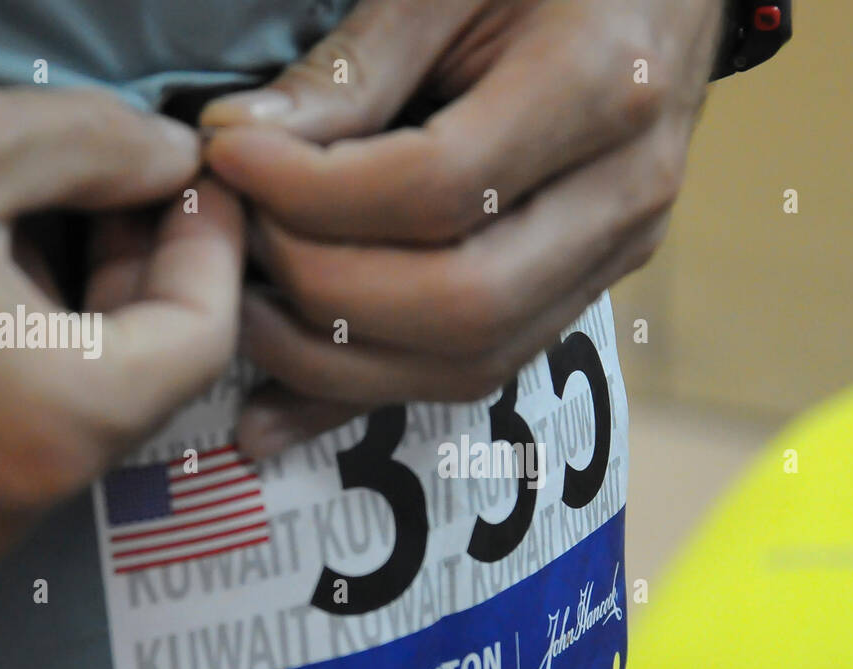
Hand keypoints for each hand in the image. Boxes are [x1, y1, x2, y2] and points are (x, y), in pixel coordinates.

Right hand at [0, 78, 244, 566]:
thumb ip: (103, 149)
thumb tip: (176, 160)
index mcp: (48, 424)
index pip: (198, 342)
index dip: (209, 251)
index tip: (197, 186)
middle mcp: (10, 504)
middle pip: (136, 384)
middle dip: (143, 281)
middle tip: (133, 191)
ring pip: (67, 411)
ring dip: (80, 320)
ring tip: (50, 222)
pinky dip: (16, 364)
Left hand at [201, 0, 725, 454]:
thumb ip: (353, 66)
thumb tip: (238, 148)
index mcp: (604, 86)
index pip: (442, 188)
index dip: (315, 192)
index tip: (227, 160)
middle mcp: (625, 196)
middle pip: (462, 303)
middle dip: (321, 288)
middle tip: (235, 241)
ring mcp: (616, 258)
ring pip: (472, 363)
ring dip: (336, 363)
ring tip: (241, 318)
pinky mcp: (587, 293)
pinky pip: (476, 373)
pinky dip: (368, 396)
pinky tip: (278, 417)